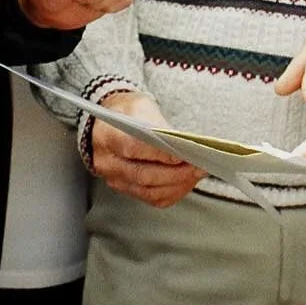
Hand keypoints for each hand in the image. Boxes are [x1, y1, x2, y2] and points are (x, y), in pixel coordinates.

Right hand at [88, 92, 204, 207]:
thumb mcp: (141, 106)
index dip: (159, 154)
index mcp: (107, 135)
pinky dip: (173, 191)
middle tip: (198, 166)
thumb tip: (180, 143)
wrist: (111, 123)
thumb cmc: (128, 112)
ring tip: (197, 173)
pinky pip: (152, 198)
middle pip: (143, 175)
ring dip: (177, 184)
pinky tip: (187, 180)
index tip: (181, 154)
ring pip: (149, 191)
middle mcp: (107, 162)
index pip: (133, 148)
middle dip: (175, 173)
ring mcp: (115, 179)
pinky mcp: (126, 189)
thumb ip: (157, 123)